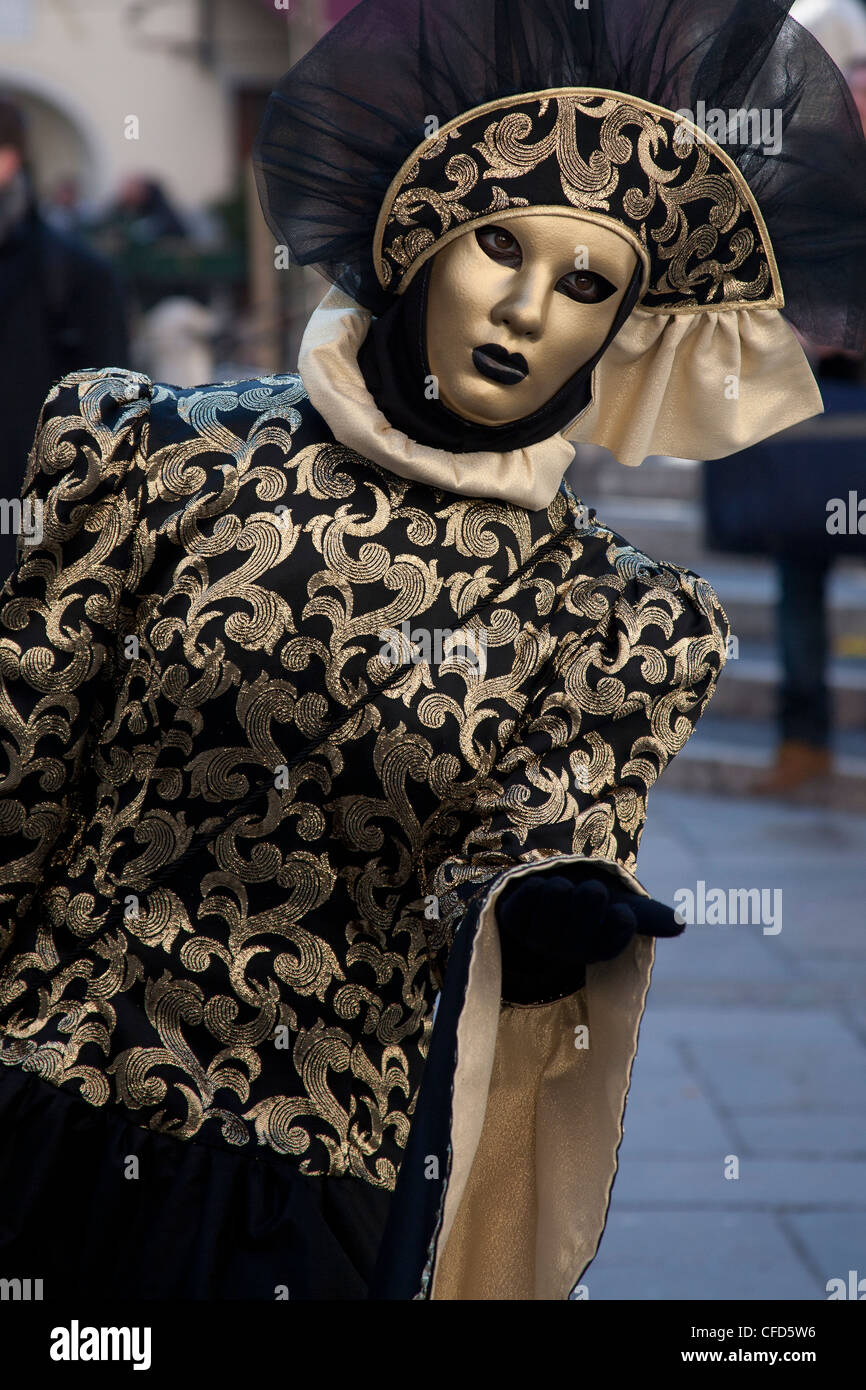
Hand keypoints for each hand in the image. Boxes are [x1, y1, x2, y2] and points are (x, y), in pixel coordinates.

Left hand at [496, 866, 683, 1003]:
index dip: (618, 924)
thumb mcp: (622, 905)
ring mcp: (537, 938)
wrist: (549, 896)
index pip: (612, 942)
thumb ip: (649, 914)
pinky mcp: (511, 921)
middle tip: (590, 887)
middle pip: (581, 920)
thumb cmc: (592, 904)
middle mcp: (567, 951)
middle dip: (589, 896)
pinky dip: (533, 889)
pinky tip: (538, 886)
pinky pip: (523, 902)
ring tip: (562, 886)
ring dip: (560, 889)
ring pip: (553, 904)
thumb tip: (681, 925)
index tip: (622, 910)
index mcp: (598, 949)